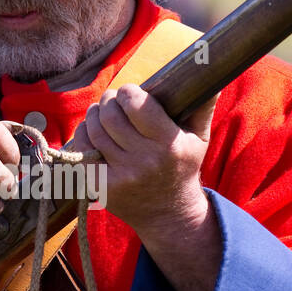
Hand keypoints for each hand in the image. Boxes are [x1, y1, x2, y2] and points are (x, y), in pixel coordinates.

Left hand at [72, 83, 215, 235]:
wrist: (168, 215)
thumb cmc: (182, 168)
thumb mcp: (199, 139)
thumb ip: (203, 106)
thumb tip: (210, 76)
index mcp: (169, 144)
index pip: (137, 103)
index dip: (129, 92)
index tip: (131, 93)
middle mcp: (145, 160)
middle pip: (110, 114)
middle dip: (110, 100)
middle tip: (114, 101)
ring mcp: (121, 175)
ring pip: (93, 130)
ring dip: (95, 115)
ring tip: (102, 114)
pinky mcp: (102, 187)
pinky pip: (81, 151)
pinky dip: (82, 136)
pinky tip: (92, 134)